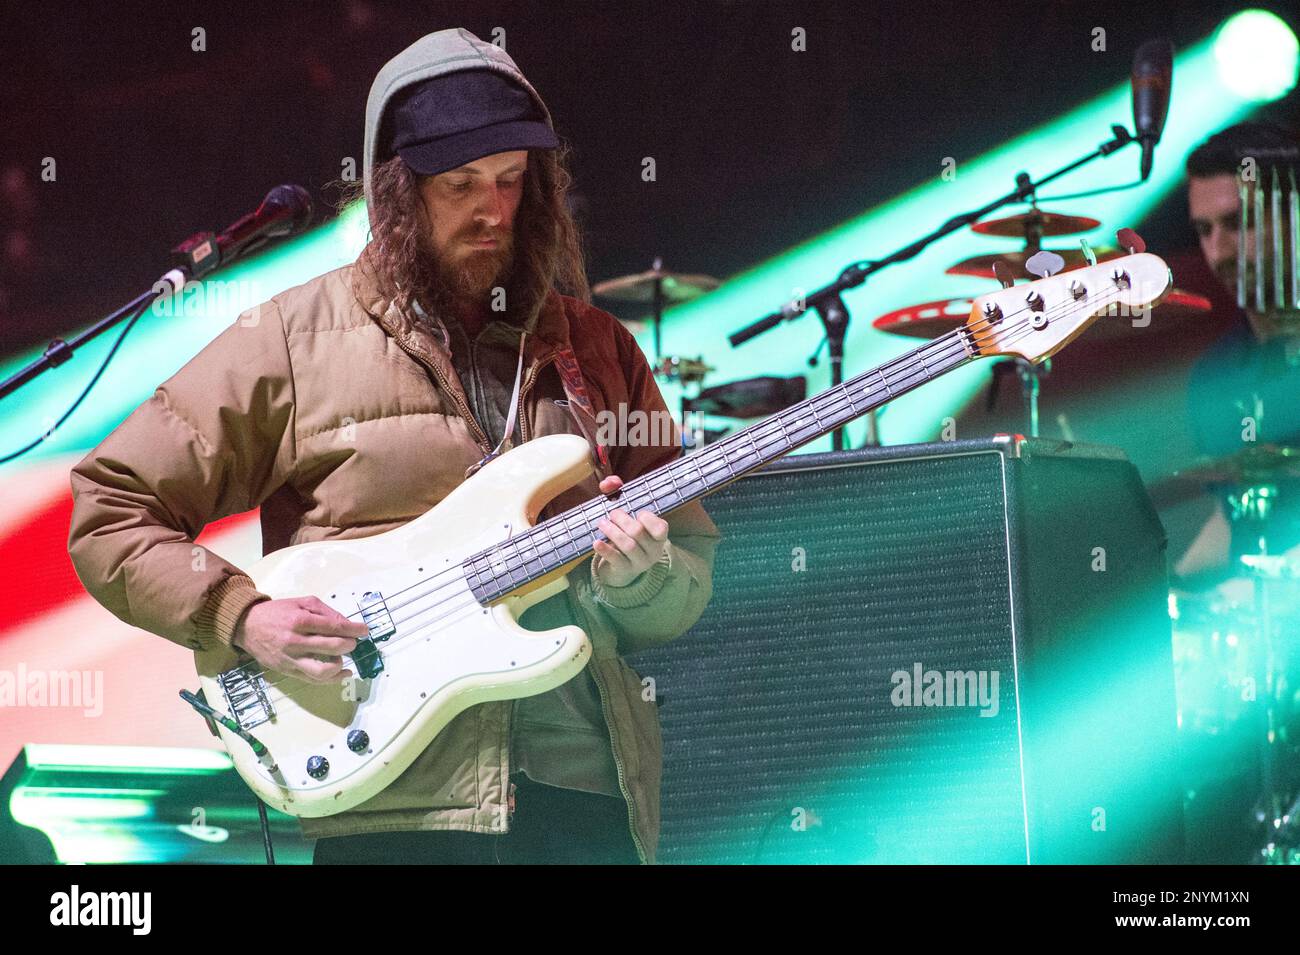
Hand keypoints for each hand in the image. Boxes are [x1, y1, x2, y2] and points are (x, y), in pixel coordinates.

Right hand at [232, 596, 368, 684]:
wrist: (247, 627)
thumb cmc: (278, 612)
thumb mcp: (302, 603)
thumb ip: (326, 612)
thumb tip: (347, 624)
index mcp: (300, 620)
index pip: (334, 627)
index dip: (354, 629)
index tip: (365, 630)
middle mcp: (295, 641)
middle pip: (332, 647)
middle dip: (349, 644)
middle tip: (352, 641)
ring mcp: (291, 659)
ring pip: (323, 670)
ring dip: (339, 664)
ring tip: (342, 657)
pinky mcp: (287, 671)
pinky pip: (313, 680)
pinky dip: (331, 679)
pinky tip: (342, 673)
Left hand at [592, 474, 669, 587]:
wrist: (623, 567)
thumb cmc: (628, 534)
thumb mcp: (628, 515)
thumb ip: (619, 492)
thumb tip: (608, 483)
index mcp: (659, 536)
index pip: (660, 527)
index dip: (648, 518)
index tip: (637, 513)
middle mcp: (653, 550)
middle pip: (638, 532)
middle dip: (623, 520)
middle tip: (612, 513)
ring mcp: (640, 562)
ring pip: (628, 546)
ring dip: (613, 532)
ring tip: (601, 523)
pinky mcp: (626, 570)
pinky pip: (616, 560)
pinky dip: (606, 550)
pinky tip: (596, 542)